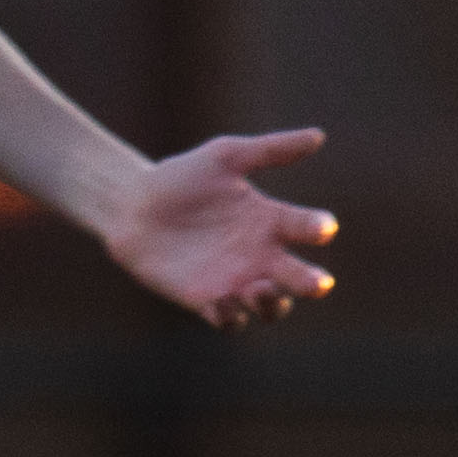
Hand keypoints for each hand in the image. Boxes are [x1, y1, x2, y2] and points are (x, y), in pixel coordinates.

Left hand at [104, 129, 336, 328]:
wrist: (133, 206)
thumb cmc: (181, 178)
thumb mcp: (225, 156)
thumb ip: (270, 149)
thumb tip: (319, 136)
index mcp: (270, 220)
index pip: (305, 227)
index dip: (318, 228)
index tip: (324, 228)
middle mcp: (259, 255)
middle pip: (297, 277)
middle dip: (310, 282)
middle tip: (319, 283)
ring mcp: (235, 281)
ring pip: (270, 306)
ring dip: (273, 303)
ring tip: (261, 288)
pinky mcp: (205, 301)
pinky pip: (229, 321)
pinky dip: (231, 317)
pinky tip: (221, 300)